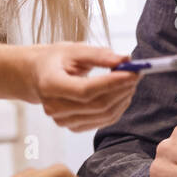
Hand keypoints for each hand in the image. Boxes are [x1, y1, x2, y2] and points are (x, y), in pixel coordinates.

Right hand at [23, 44, 139, 131]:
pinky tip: (122, 93)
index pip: (85, 90)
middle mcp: (53, 107)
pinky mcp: (73, 126)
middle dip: (122, 90)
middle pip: (97, 105)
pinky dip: (117, 107)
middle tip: (137, 74)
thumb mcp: (74, 50)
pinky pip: (102, 121)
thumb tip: (125, 59)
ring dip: (123, 99)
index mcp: (50, 84)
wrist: (39, 75)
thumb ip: (100, 55)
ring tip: (131, 81)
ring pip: (103, 115)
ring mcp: (62, 120)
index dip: (112, 83)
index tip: (133, 72)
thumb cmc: (56, 60)